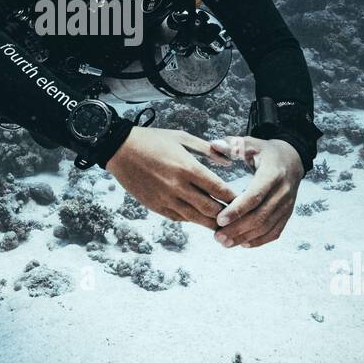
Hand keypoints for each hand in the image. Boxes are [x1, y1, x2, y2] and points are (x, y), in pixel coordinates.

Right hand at [106, 127, 237, 229]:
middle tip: (237, 217)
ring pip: (195, 218)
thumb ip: (208, 150)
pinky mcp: (155, 206)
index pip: (218, 188)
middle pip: (210, 208)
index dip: (234, 197)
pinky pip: (179, 218)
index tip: (243, 201)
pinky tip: (199, 218)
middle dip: (226, 214)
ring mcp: (165, 198)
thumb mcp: (182, 137)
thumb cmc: (153, 140)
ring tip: (222, 225)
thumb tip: (229, 162)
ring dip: (210, 222)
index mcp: (187, 167)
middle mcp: (178, 186)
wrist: (120, 150)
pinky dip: (191, 219)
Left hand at [208, 136, 303, 248]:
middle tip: (217, 236)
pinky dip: (259, 241)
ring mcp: (287, 205)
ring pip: (266, 227)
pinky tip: (242, 244)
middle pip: (260, 216)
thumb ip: (232, 145)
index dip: (237, 209)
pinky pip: (274, 232)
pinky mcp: (287, 214)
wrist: (292, 159)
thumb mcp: (251, 143)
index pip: (255, 195)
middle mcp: (283, 192)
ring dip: (245, 238)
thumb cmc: (266, 152)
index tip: (219, 219)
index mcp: (272, 174)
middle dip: (238, 229)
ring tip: (224, 243)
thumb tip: (213, 145)